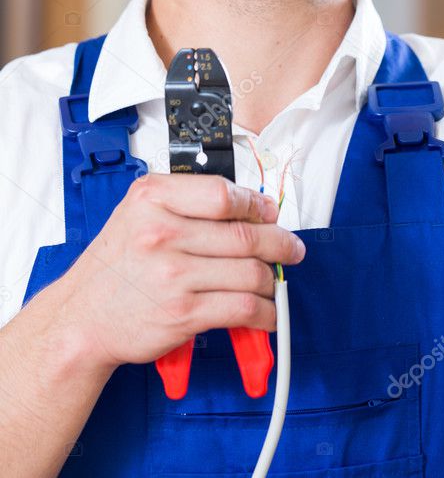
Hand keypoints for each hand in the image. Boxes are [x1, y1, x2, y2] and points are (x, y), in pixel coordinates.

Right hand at [55, 173, 305, 370]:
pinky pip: (243, 308)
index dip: (257, 204)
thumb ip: (189, 201)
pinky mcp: (183, 313)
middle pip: (245, 234)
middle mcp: (161, 233)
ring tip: (273, 282)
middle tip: (291, 248)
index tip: (269, 213)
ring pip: (250, 272)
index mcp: (153, 199)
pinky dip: (265, 312)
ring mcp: (173, 275)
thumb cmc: (117, 265)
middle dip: (280, 243)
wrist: (81, 320)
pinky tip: (266, 312)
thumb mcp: (140, 213)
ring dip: (272, 280)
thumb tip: (254, 207)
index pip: (224, 194)